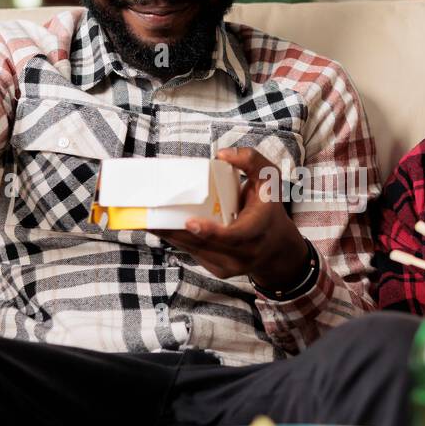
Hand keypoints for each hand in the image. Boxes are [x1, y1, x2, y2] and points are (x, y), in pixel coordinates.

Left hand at [152, 148, 308, 287]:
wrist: (277, 249)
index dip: (211, 232)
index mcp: (258, 230)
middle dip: (175, 231)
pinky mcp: (218, 270)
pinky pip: (193, 255)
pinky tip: (161, 228)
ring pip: (194, 251)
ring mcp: (230, 266)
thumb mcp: (270, 180)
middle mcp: (245, 253)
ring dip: (170, 236)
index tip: (190, 222)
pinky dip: (177, 241)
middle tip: (150, 216)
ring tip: (148, 220)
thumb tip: (221, 155)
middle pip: (204, 245)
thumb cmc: (269, 210)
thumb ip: (251, 160)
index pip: (234, 236)